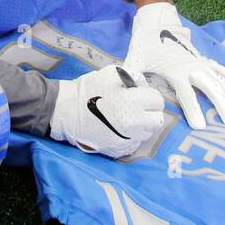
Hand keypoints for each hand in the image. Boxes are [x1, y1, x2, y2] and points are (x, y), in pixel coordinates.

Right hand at [50, 65, 165, 158]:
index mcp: (132, 104)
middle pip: (157, 120)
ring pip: (147, 133)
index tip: (139, 95)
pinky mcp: (119, 151)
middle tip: (137, 107)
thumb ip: (133, 76)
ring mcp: (126, 140)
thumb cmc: (88, 90)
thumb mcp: (111, 73)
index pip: (157, 101)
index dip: (149, 96)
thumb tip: (144, 85)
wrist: (66, 112)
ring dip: (142, 125)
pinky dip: (131, 136)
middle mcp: (133, 125)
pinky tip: (119, 128)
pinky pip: (135, 143)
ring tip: (126, 117)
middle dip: (150, 112)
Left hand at [123, 2, 224, 129]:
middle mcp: (193, 67)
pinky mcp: (204, 60)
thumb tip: (129, 85)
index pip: (186, 93)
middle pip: (210, 88)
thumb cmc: (146, 42)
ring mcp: (200, 63)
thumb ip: (132, 72)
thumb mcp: (136, 56)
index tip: (200, 126)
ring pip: (220, 81)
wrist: (156, 21)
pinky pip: (222, 70)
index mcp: (176, 69)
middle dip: (222, 105)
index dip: (193, 109)